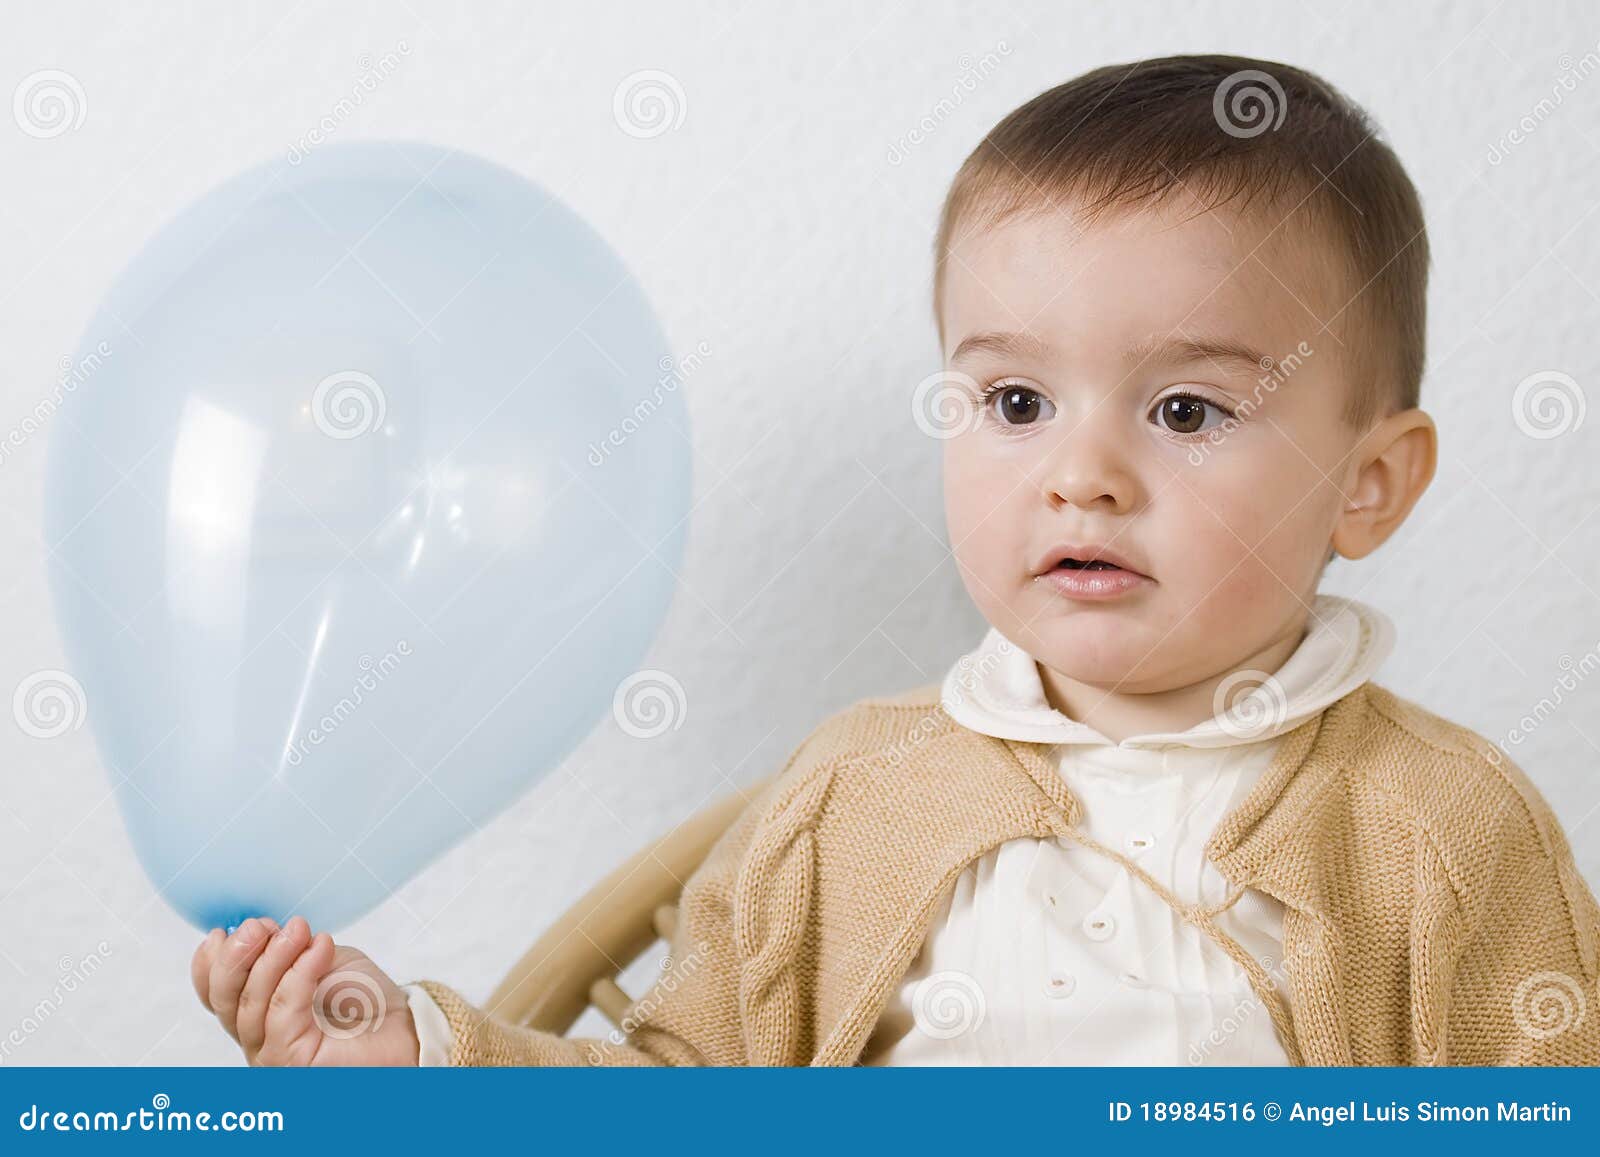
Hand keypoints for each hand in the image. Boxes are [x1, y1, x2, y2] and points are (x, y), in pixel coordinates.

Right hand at [191, 915, 419, 1065]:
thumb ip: (287, 948)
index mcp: (256, 1011)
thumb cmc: (363, 994)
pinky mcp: (295, 1060)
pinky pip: (283, 1014)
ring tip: (298, 930)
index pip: (214, 993)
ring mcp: (272, 1054)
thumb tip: (262, 930)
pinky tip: (320, 947)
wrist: (405, 1024)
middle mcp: (257, 1037)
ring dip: (271, 960)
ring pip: (250, 1006)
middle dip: (236, 956)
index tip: (222, 930)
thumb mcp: (319, 957)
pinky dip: (299, 974)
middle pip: (224, 1001)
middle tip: (260, 925)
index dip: (210, 963)